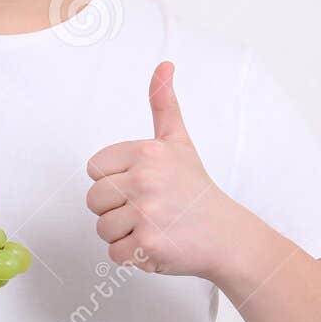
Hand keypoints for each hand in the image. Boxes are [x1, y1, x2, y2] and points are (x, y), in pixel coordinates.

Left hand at [84, 61, 244, 277]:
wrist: (227, 236)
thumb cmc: (196, 190)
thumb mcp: (179, 142)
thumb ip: (164, 104)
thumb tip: (164, 65)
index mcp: (146, 152)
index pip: (95, 169)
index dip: (114, 181)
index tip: (142, 185)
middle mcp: (144, 179)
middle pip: (94, 200)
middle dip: (117, 210)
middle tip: (150, 210)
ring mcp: (145, 213)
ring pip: (102, 228)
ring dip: (124, 235)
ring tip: (154, 226)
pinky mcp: (146, 244)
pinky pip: (114, 254)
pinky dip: (132, 257)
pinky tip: (157, 244)